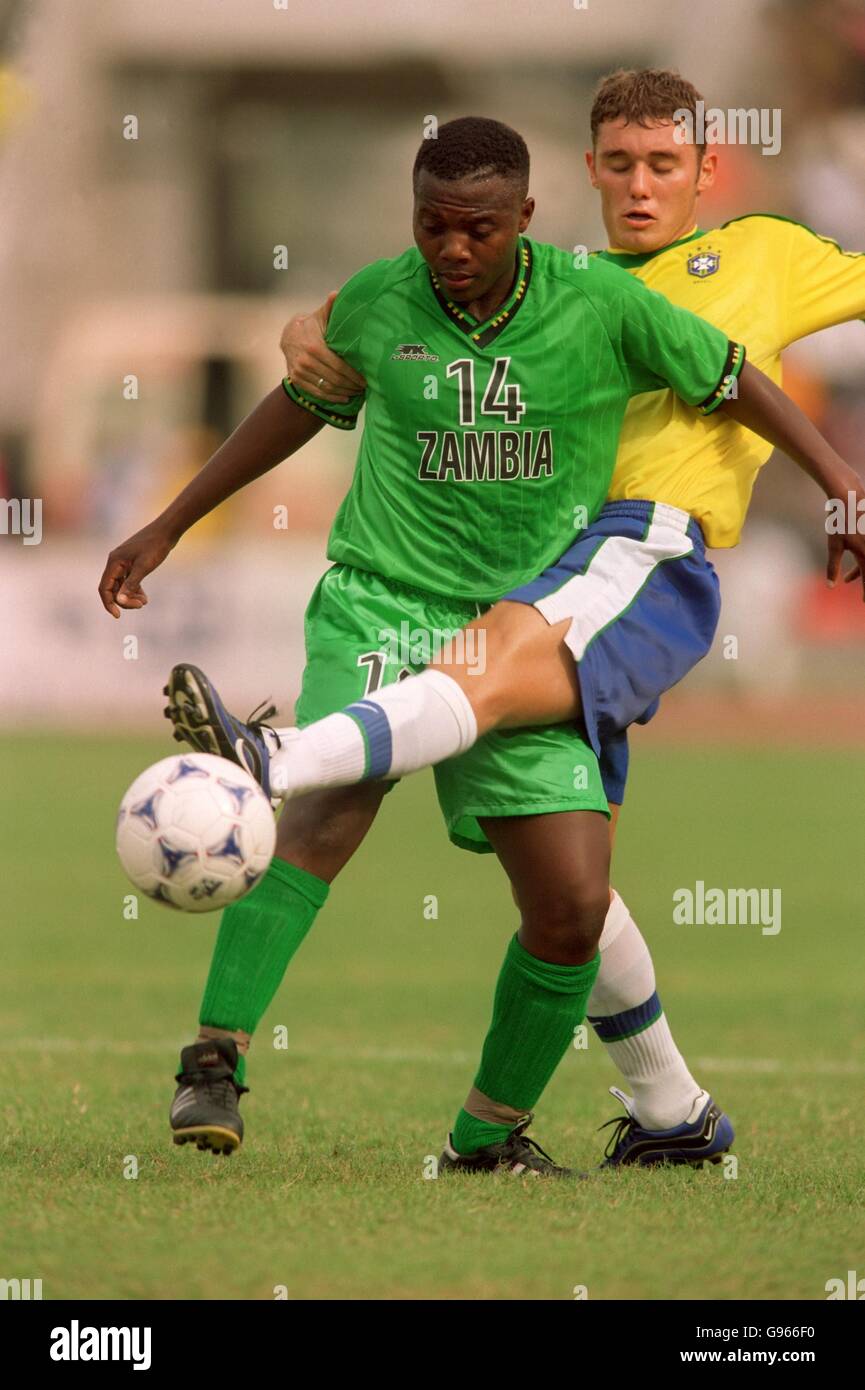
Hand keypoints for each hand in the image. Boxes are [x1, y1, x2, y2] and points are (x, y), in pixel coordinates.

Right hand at [98, 521, 176, 617]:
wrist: (167, 531)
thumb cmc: (155, 546)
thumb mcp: (143, 568)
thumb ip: (131, 585)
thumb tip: (119, 601)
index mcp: (114, 562)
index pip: (104, 588)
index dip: (109, 603)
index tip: (117, 616)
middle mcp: (115, 562)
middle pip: (113, 588)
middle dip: (124, 600)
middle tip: (140, 606)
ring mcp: (124, 562)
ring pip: (121, 586)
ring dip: (130, 596)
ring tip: (144, 602)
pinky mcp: (133, 563)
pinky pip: (129, 581)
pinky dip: (135, 590)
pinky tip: (144, 598)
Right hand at [279, 291, 365, 402]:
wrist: (287, 336)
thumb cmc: (311, 325)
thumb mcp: (320, 315)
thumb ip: (331, 307)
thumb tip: (338, 293)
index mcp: (314, 346)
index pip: (339, 366)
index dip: (354, 375)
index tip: (366, 379)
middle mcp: (306, 361)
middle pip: (334, 379)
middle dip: (351, 385)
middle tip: (364, 387)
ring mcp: (300, 372)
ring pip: (327, 388)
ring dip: (344, 392)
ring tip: (357, 392)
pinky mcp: (297, 380)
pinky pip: (317, 393)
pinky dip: (332, 398)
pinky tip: (344, 397)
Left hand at [826, 485, 864, 599]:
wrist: (848, 496)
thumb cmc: (839, 520)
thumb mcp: (834, 545)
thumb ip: (832, 566)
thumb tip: (831, 585)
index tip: (863, 602)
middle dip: (863, 581)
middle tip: (858, 594)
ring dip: (859, 571)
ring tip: (846, 579)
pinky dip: (861, 560)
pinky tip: (852, 564)